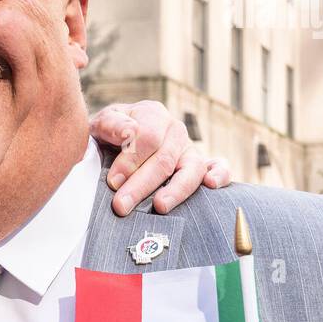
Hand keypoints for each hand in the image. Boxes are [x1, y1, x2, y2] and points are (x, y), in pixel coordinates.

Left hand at [89, 100, 230, 215]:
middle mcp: (175, 130)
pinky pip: (219, 167)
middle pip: (164, 159)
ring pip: (191, 168)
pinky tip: (210, 185)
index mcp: (152, 114)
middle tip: (121, 206)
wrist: (117, 142)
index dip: (130, 161)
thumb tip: (128, 132)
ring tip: (160, 206)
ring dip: (176, 189)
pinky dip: (220, 175)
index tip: (112, 182)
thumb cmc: (109, 136)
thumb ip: (111, 125)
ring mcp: (190, 148)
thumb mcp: (102, 124)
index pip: (147, 137)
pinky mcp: (202, 166)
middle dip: (141, 185)